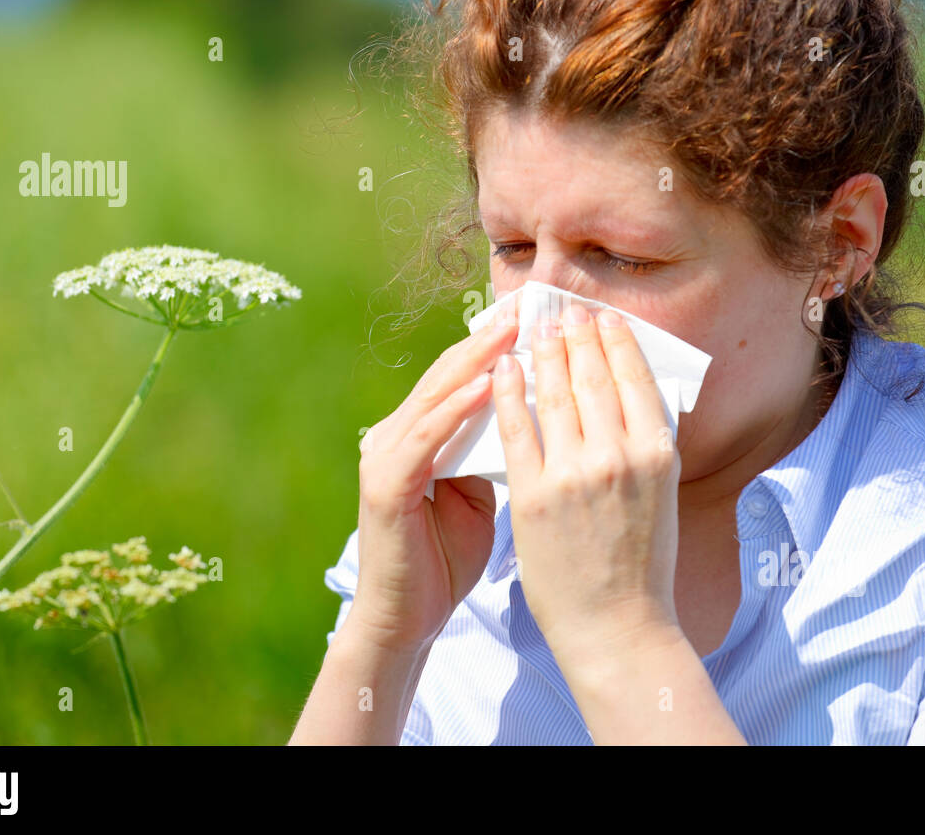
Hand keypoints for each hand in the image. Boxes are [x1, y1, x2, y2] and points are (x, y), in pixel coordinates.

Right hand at [348, 292, 520, 653]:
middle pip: (449, 374)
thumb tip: (537, 416)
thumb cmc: (446, 556)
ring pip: (436, 395)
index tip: (538, 316)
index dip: (497, 346)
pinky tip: (488, 384)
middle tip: (527, 305)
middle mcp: (397, 434)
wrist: (407, 619)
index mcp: (420, 435)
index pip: (463, 378)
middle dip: (490, 338)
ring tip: (513, 330)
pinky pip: (426, 437)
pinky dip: (457, 409)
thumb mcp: (478, 492)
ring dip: (476, 359)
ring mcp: (386, 456)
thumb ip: (494, 451)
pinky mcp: (386, 484)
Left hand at [490, 302, 682, 669]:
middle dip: (575, 335)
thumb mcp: (662, 494)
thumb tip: (635, 397)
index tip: (601, 316)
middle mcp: (619, 456)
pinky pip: (516, 427)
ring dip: (542, 352)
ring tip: (533, 328)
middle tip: (562, 309)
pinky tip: (500, 368)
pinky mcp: (534, 494)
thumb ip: (647, 445)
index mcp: (658, 454)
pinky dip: (507, 391)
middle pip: (592, 376)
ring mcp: (574, 474)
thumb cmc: (643, 564)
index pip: (634, 378)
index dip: (614, 340)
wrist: (617, 626)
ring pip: (554, 393)